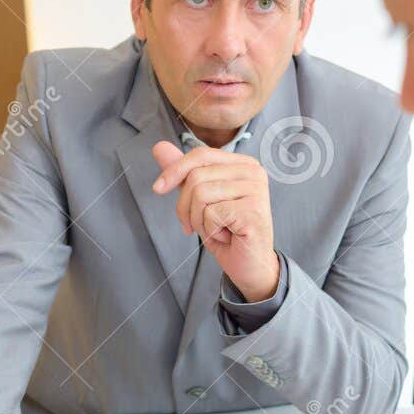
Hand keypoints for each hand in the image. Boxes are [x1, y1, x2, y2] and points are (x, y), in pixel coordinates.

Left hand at [150, 141, 279, 301]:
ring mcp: (256, 190)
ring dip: (198, 220)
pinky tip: (227, 236)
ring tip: (215, 230)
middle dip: (185, 206)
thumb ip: (184, 173)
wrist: (250, 265)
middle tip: (195, 225)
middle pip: (196, 176)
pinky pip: (211, 214)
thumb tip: (159, 147)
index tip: (158, 188)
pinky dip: (211, 230)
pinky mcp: (253, 211)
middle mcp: (253, 172)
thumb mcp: (201, 200)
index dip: (174, 170)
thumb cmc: (228, 232)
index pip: (201, 154)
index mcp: (243, 164)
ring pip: (201, 195)